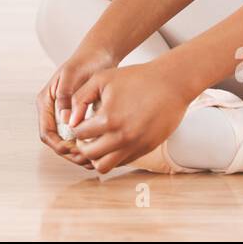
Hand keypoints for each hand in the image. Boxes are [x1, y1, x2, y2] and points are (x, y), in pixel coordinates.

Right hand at [37, 45, 117, 169]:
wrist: (98, 54)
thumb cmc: (85, 62)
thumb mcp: (72, 77)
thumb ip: (65, 97)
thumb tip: (64, 121)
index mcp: (46, 101)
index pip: (46, 132)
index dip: (58, 145)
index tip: (74, 150)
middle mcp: (53, 110)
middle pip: (56, 141)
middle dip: (69, 153)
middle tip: (86, 160)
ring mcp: (64, 114)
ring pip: (66, 142)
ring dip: (78, 153)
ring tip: (93, 159)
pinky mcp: (76, 116)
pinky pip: (77, 136)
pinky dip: (85, 145)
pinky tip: (98, 149)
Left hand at [67, 61, 193, 174]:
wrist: (171, 84)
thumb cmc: (136, 77)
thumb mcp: (102, 79)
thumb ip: (80, 98)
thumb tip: (71, 121)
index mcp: (108, 119)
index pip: (79, 135)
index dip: (74, 129)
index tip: (77, 124)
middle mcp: (121, 137)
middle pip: (89, 155)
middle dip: (83, 145)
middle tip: (85, 136)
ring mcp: (135, 146)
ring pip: (105, 166)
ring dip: (97, 156)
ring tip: (97, 141)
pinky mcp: (146, 149)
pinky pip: (122, 162)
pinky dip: (113, 156)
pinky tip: (113, 140)